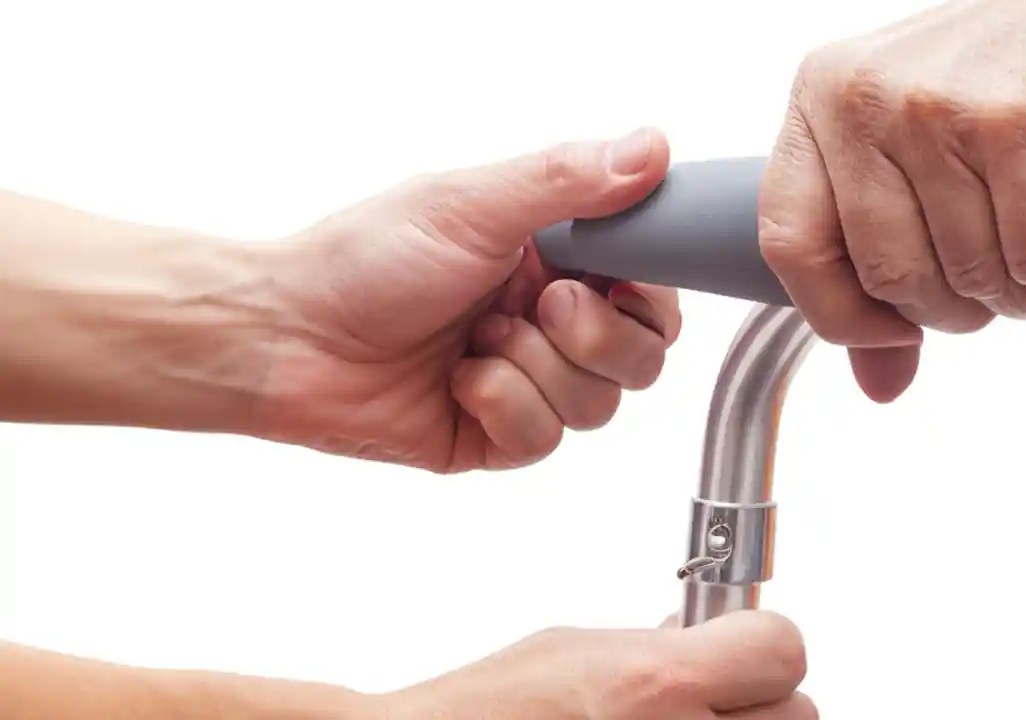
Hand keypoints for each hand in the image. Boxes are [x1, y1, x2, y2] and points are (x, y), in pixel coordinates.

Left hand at [251, 128, 680, 471]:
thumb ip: (568, 180)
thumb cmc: (364, 260)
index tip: (613, 280)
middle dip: (594, 336)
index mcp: (552, 261)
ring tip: (477, 339)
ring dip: (536, 367)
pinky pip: (544, 440)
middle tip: (536, 306)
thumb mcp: (473, 204)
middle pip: (640, 356)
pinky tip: (458, 380)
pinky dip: (503, 405)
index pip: (650, 291)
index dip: (647, 295)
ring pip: (598, 404)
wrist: (286, 337)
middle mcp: (546, 322)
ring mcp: (525, 383)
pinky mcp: (496, 435)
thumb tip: (651, 148)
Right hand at [378, 611, 814, 718]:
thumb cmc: (483, 713)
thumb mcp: (576, 651)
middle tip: (704, 703)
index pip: (783, 648)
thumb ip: (657, 648)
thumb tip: (712, 646)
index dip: (757, 643)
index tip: (739, 648)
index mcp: (655, 687)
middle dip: (754, 702)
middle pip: (798, 714)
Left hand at [758, 0, 1025, 401]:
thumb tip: (879, 384)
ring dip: (1019, 299)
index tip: (889, 332)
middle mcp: (864, 98)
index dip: (836, 312)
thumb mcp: (915, 155)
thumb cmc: (1008, 84)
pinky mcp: (1020, 123)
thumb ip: (882, 267)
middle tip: (992, 292)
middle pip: (887, 274)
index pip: (789, 242)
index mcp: (819, 102)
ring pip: (965, 273)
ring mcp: (938, 108)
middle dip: (949, 312)